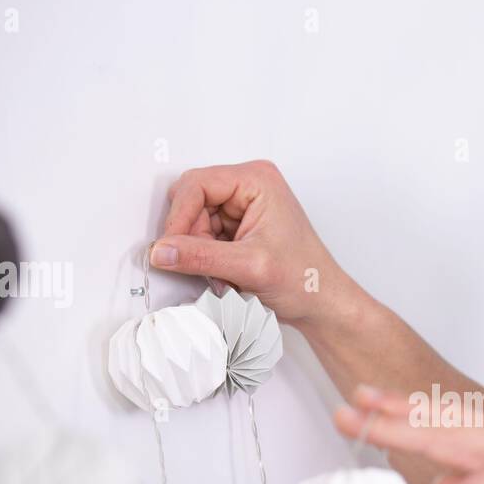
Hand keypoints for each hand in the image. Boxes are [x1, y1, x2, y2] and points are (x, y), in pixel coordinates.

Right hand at [151, 160, 347, 321]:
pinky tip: (228, 275)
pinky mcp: (238, 228)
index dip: (179, 216)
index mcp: (257, 180)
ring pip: (194, 224)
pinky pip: (204, 239)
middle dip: (191, 237)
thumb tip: (161, 251)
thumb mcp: (249, 267)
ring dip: (201, 253)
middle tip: (205, 265)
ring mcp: (243, 208)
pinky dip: (208, 260)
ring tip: (226, 276)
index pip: (197, 184)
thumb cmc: (305, 279)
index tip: (168, 247)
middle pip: (192, 202)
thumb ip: (201, 257)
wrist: (322, 303)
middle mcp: (248, 187)